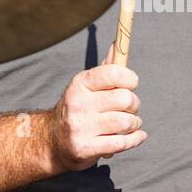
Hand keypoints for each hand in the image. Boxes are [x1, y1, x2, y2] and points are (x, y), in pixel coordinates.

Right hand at [48, 45, 144, 170]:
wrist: (53, 142)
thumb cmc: (79, 109)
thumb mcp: (87, 87)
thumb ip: (106, 68)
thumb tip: (117, 43)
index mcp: (80, 84)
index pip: (114, 73)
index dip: (130, 78)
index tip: (132, 84)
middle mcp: (78, 104)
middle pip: (125, 99)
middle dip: (134, 104)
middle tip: (130, 108)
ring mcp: (80, 127)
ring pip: (126, 122)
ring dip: (134, 123)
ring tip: (130, 124)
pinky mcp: (85, 148)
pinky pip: (122, 143)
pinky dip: (135, 139)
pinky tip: (137, 136)